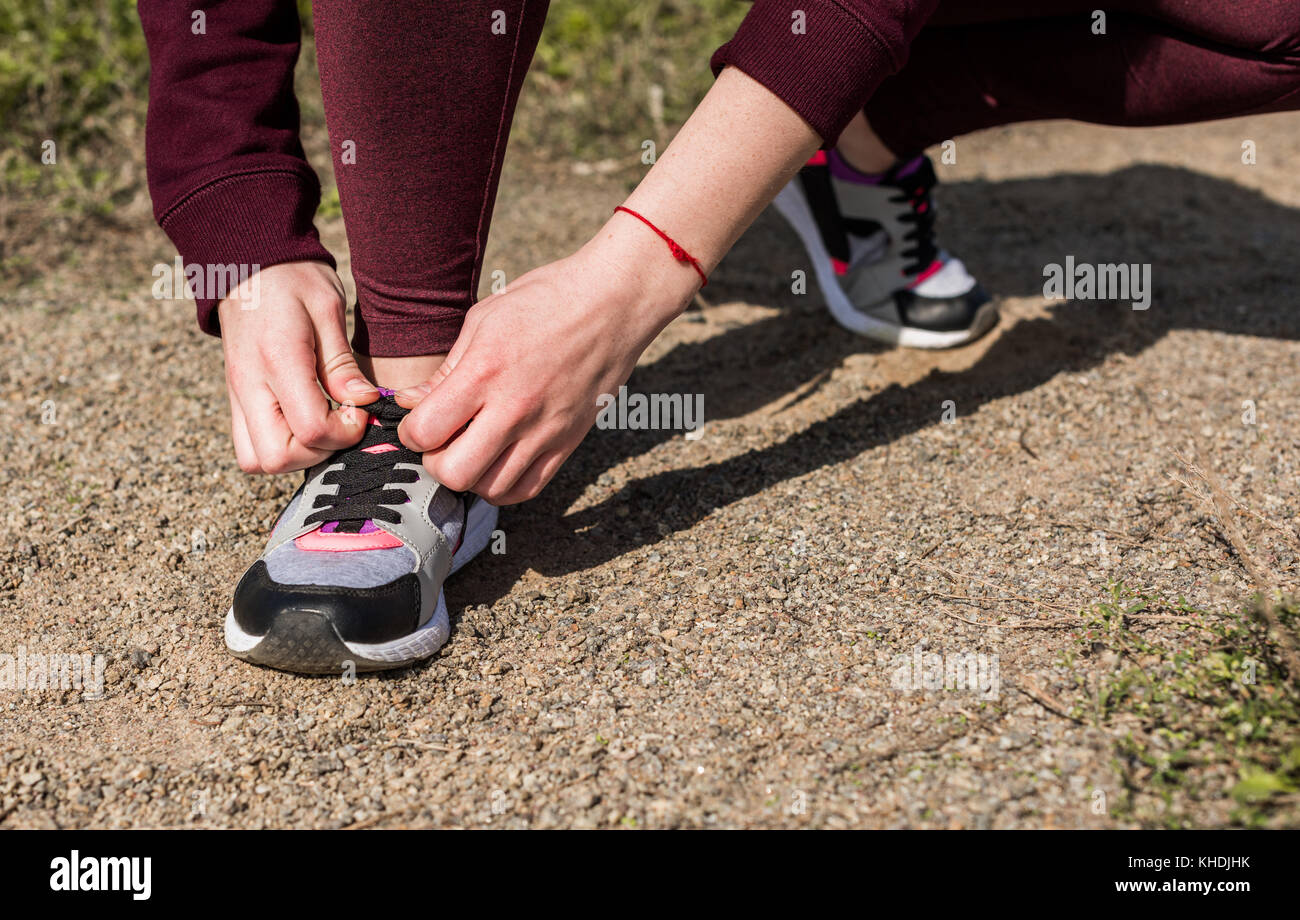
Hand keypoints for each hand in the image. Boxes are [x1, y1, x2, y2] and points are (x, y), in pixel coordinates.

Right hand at [217, 261, 377, 473]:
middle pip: (276, 458)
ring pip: (256, 460)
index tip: (359, 410)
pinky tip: (303, 422)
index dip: (345, 433)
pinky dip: (278, 447)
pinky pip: (248, 446)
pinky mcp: (234, 400)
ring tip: (322, 426)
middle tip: (341, 424)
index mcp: (277, 359)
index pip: (312, 429)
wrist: (246, 262)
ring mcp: (236, 396)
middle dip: (318, 453)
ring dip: (295, 455)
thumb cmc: (292, 279)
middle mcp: (249, 385)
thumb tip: (364, 403)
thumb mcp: (327, 309)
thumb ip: (343, 363)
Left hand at [396, 233, 697, 504]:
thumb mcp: (483, 320)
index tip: (417, 422)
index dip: (410, 433)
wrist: (612, 304)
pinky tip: (497, 463)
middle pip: (454, 473)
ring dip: (471, 476)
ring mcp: (544, 430)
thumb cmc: (545, 300)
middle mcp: (513, 408)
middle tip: (441, 443)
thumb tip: (410, 404)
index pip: (425, 431)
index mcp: (484, 371)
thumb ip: (446, 370)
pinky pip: (528, 488)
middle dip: (436, 463)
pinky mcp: (567, 442)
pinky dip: (504, 486)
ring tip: (470, 452)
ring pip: (490, 489)